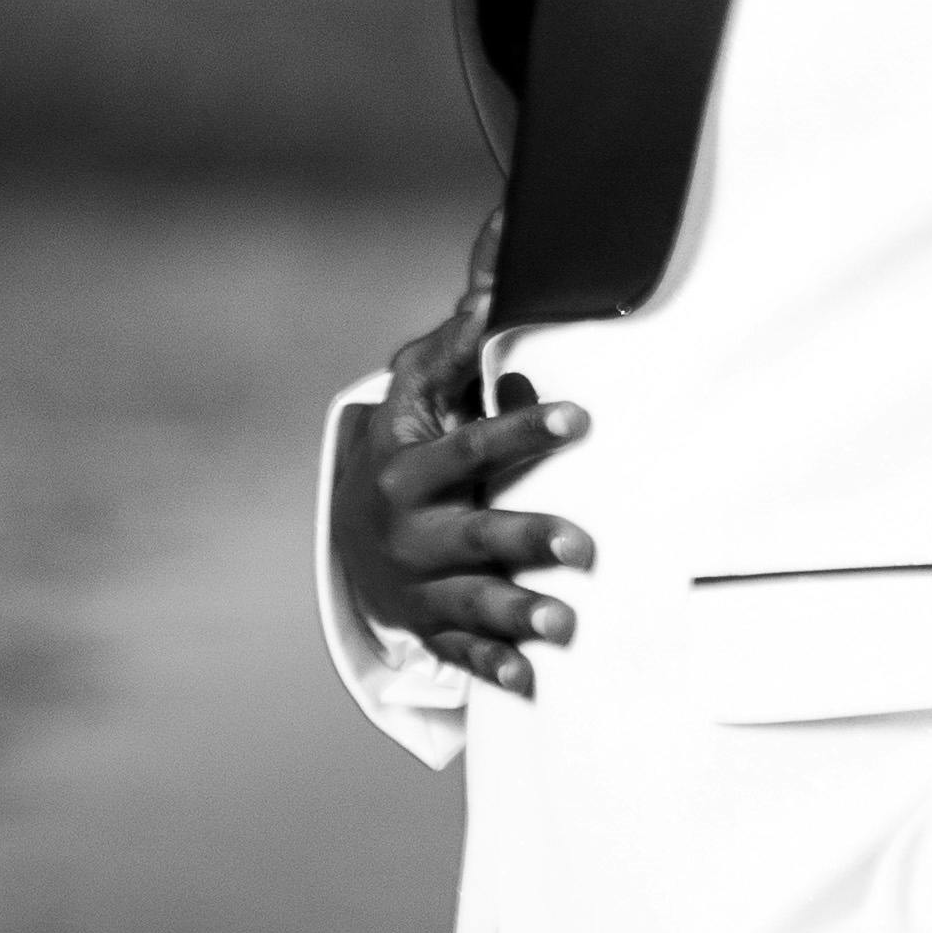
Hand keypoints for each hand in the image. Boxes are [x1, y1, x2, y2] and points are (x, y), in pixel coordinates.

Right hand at [328, 289, 594, 700]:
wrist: (350, 530)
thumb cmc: (406, 445)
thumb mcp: (421, 392)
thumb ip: (462, 339)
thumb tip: (501, 254)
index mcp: (410, 465)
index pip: (472, 445)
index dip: (524, 428)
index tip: (580, 416)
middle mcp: (411, 529)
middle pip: (472, 533)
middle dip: (525, 537)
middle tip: (581, 544)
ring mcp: (419, 584)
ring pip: (468, 602)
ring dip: (514, 613)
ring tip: (561, 622)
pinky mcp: (429, 628)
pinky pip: (460, 652)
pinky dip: (492, 667)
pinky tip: (529, 678)